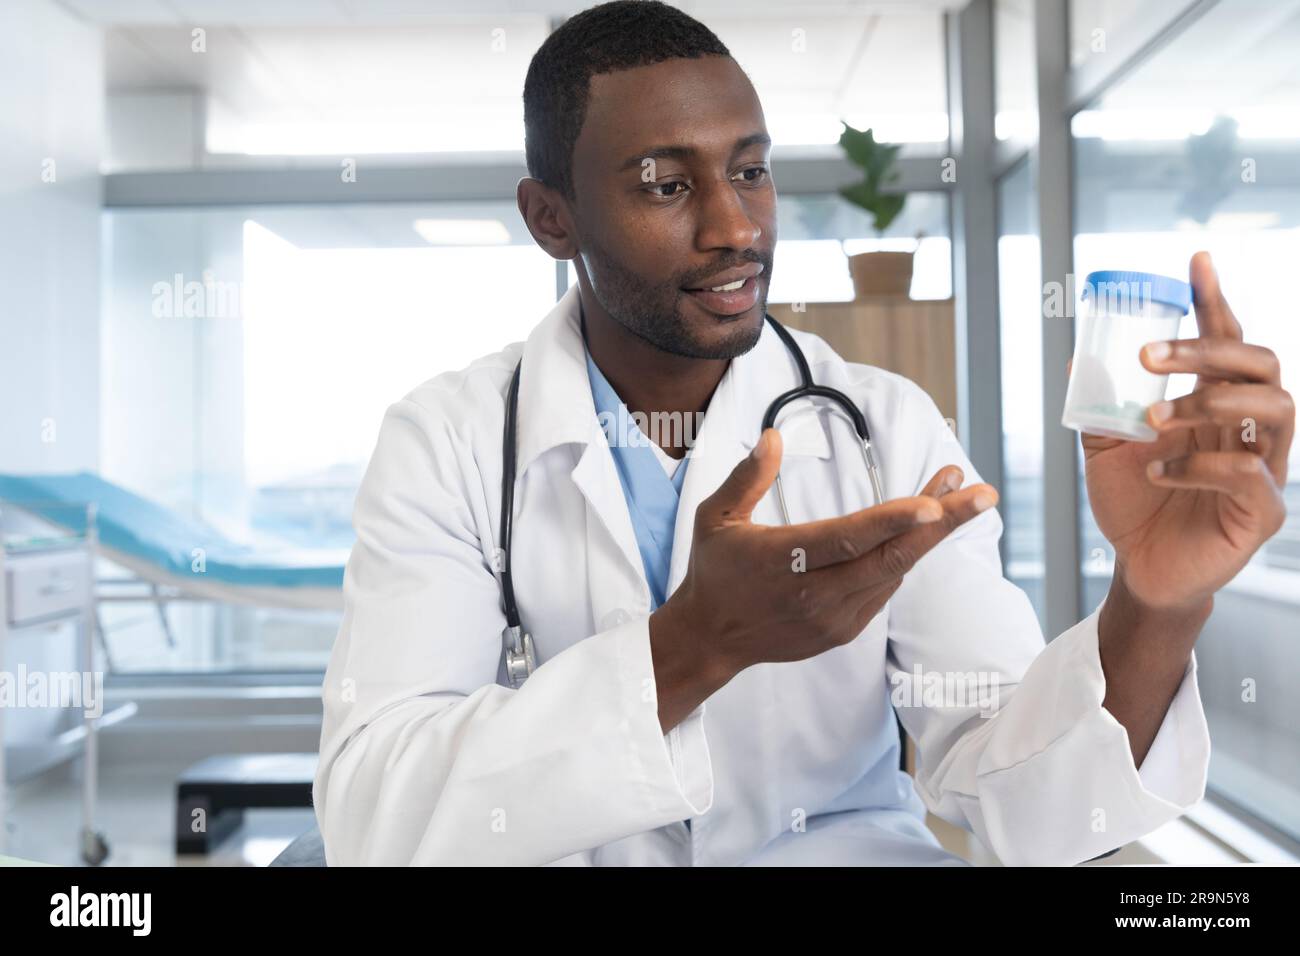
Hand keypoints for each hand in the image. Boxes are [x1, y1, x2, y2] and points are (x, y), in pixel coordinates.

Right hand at [651, 427, 996, 718]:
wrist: (710, 639)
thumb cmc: (714, 571)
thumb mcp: (716, 518)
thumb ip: (747, 477)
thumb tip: (774, 436)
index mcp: (784, 561)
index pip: (848, 539)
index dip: (893, 521)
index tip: (933, 502)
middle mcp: (815, 594)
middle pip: (891, 557)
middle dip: (944, 523)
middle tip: (984, 494)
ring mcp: (834, 618)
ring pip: (895, 572)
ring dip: (931, 535)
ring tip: (961, 495)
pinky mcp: (844, 632)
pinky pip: (884, 589)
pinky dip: (904, 558)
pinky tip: (920, 530)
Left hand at [1082, 251, 1293, 612]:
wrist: (1140, 568)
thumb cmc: (1134, 503)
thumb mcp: (1105, 449)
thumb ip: (1098, 407)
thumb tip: (1079, 360)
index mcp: (1217, 404)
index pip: (1228, 341)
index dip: (1216, 300)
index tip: (1196, 260)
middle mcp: (1250, 428)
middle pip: (1260, 363)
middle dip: (1207, 349)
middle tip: (1148, 356)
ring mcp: (1265, 468)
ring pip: (1273, 409)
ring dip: (1206, 403)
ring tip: (1150, 420)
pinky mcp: (1263, 511)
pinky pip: (1249, 474)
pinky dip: (1199, 465)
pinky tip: (1158, 472)